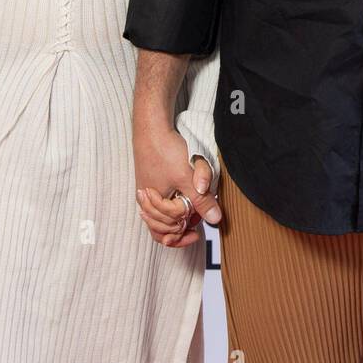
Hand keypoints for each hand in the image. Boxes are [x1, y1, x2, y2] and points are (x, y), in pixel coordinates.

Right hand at [135, 127, 221, 247]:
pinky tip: (181, 199)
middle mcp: (146, 201)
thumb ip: (200, 200)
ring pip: (160, 216)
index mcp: (152, 204)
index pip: (165, 233)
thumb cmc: (164, 150)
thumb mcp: (186, 177)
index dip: (183, 235)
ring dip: (175, 217)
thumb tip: (215, 219)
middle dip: (179, 227)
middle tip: (196, 220)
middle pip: (162, 227)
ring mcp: (148, 192)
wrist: (152, 127)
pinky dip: (171, 207)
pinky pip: (161, 203)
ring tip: (189, 212)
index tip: (198, 232)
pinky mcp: (152, 182)